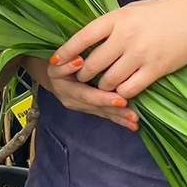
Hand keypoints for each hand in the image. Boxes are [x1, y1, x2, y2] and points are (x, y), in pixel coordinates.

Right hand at [23, 56, 138, 131]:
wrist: (51, 74)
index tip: (122, 100)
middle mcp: (72, 101)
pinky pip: (103, 115)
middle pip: (96, 108)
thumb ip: (66, 62)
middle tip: (133, 115)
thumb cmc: (58, 62)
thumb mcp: (57, 61)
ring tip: (135, 122)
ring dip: (119, 118)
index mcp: (65, 88)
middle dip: (115, 112)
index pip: (86, 95)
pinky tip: (132, 126)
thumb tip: (79, 61)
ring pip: (101, 113)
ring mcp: (80, 107)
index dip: (103, 98)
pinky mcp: (87, 108)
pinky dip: (118, 120)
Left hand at [52, 0, 186, 99]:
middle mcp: (125, 37)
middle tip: (80, 78)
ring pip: (108, 80)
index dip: (66, 51)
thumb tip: (92, 38)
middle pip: (92, 64)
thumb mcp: (133, 10)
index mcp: (117, 19)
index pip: (83, 37)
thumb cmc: (165, 11)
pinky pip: (129, 89)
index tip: (55, 60)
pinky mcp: (154, 70)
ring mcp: (139, 55)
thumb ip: (113, 24)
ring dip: (102, 86)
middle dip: (82, 74)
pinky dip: (121, 93)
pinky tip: (122, 91)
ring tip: (101, 86)